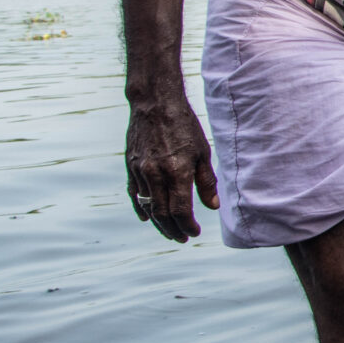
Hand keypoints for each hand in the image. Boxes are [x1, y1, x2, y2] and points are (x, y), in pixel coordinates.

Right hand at [125, 91, 219, 241]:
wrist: (154, 104)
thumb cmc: (184, 126)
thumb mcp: (202, 152)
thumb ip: (206, 181)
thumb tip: (213, 206)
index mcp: (177, 171)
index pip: (180, 210)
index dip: (187, 226)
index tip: (194, 232)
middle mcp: (155, 174)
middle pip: (162, 213)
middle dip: (173, 230)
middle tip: (182, 238)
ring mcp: (140, 171)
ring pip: (147, 206)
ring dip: (159, 223)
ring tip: (169, 232)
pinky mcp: (130, 166)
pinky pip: (133, 194)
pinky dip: (140, 208)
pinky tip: (147, 218)